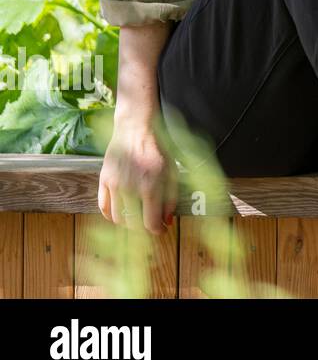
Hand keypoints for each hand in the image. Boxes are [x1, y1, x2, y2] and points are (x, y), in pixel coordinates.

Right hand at [98, 112, 176, 235]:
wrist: (135, 128)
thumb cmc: (158, 149)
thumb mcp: (172, 172)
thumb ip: (171, 198)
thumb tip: (166, 221)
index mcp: (151, 185)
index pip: (150, 222)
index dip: (157, 231)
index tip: (162, 230)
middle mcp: (131, 187)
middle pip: (133, 224)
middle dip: (144, 228)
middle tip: (150, 224)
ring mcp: (114, 185)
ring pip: (118, 218)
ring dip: (128, 223)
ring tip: (137, 218)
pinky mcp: (103, 180)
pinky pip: (104, 208)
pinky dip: (112, 215)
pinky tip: (122, 213)